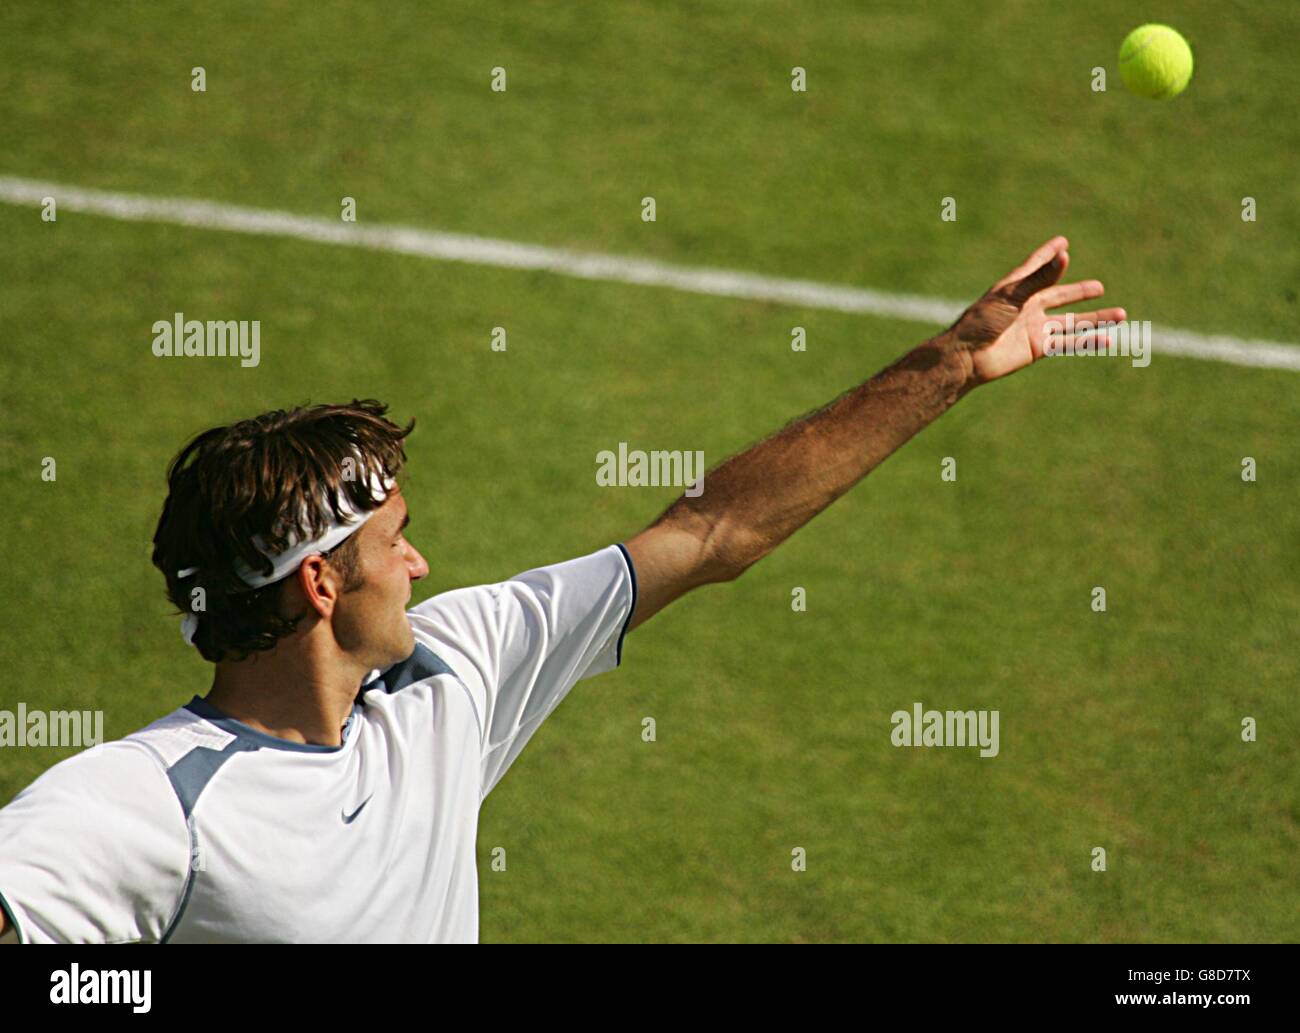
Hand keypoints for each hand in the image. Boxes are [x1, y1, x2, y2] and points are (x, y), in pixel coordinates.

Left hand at [948, 236, 1125, 384]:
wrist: (967, 358)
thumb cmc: (982, 322)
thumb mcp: (1011, 296)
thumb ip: (1039, 278)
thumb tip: (1065, 256)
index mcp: (1017, 289)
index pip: (1037, 266)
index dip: (1050, 254)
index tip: (1063, 242)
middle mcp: (1028, 307)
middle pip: (1060, 296)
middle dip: (1080, 292)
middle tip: (1100, 287)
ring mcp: (1034, 328)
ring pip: (1071, 322)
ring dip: (1095, 319)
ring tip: (1121, 314)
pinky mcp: (1037, 348)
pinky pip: (1068, 343)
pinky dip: (1087, 341)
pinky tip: (1107, 340)